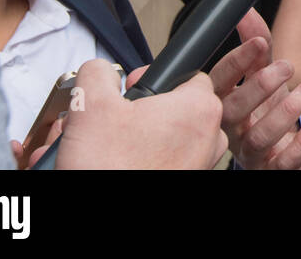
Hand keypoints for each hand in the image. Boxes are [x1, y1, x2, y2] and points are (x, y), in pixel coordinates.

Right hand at [53, 60, 226, 168]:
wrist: (108, 229)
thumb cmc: (110, 169)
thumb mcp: (92, 105)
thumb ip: (99, 73)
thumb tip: (100, 71)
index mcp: (199, 108)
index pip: (187, 75)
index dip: (152, 79)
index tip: (131, 89)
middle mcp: (208, 138)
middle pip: (171, 108)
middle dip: (132, 112)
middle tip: (106, 121)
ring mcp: (198, 165)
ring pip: (160, 139)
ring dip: (126, 139)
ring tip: (94, 147)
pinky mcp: (184, 181)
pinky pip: (160, 163)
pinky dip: (133, 160)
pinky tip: (104, 164)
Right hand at [210, 8, 300, 169]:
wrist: (280, 147)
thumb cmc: (265, 108)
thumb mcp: (262, 72)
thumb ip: (255, 42)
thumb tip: (245, 10)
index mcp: (224, 101)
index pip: (218, 82)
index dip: (235, 62)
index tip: (259, 43)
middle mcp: (232, 129)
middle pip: (233, 111)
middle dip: (259, 86)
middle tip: (286, 66)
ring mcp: (251, 152)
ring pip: (259, 137)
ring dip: (285, 111)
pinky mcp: (273, 168)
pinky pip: (285, 161)